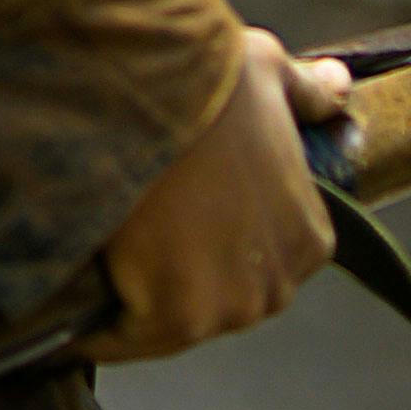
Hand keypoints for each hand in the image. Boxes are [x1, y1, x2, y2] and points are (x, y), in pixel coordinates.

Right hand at [89, 30, 351, 361]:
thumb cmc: (209, 77)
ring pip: (173, 320)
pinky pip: (127, 337)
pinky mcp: (176, 320)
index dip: (220, 233)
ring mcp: (229, 309)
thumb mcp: (269, 72)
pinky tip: (70, 313)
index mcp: (309, 238)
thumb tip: (340, 86)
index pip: (265, 258)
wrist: (151, 90)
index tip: (183, 209)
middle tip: (138, 226)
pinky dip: (97, 329)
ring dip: (137, 301)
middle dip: (183, 273)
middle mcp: (277, 286)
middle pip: (221, 296)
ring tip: (98, 258)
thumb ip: (308, 92)